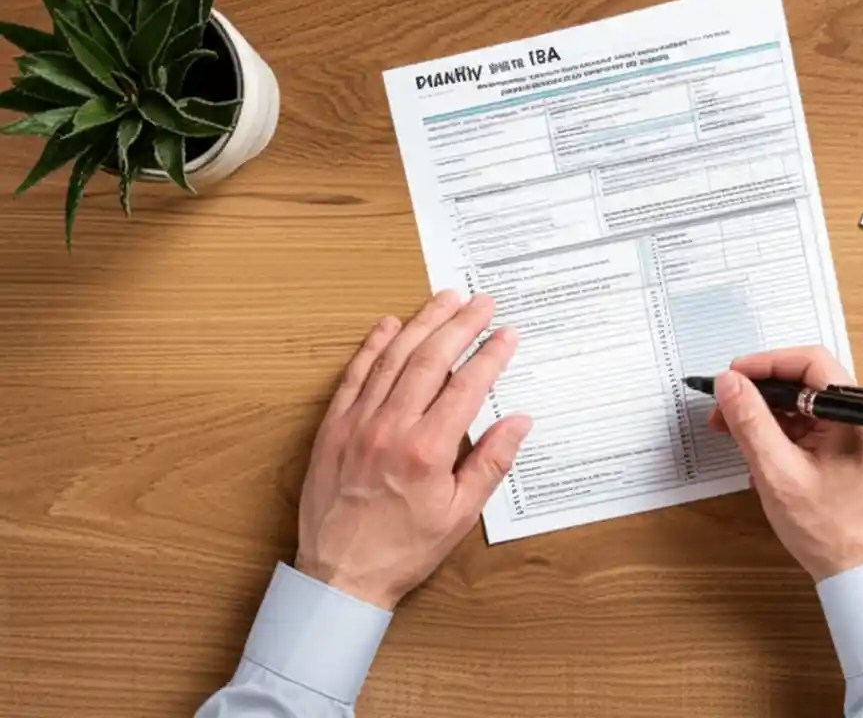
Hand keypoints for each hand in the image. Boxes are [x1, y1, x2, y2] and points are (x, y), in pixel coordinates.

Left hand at [295, 291, 530, 608]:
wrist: (340, 574)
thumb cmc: (403, 550)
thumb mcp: (460, 515)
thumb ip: (491, 463)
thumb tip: (518, 421)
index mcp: (427, 451)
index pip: (467, 386)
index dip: (490, 355)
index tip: (506, 334)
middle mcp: (391, 429)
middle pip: (431, 360)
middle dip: (460, 325)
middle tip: (481, 302)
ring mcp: (357, 424)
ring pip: (393, 358)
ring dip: (421, 324)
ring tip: (444, 300)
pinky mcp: (332, 428)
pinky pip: (354, 375)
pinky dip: (372, 346)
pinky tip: (389, 325)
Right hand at [709, 347, 862, 580]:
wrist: (859, 574)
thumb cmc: (830, 531)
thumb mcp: (778, 473)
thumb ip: (751, 423)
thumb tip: (729, 383)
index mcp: (859, 414)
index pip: (810, 362)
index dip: (766, 363)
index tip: (732, 376)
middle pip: (804, 381)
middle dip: (759, 392)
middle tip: (724, 405)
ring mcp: (857, 434)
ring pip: (802, 405)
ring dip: (764, 414)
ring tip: (730, 430)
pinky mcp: (847, 450)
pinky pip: (807, 427)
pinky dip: (778, 434)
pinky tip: (754, 453)